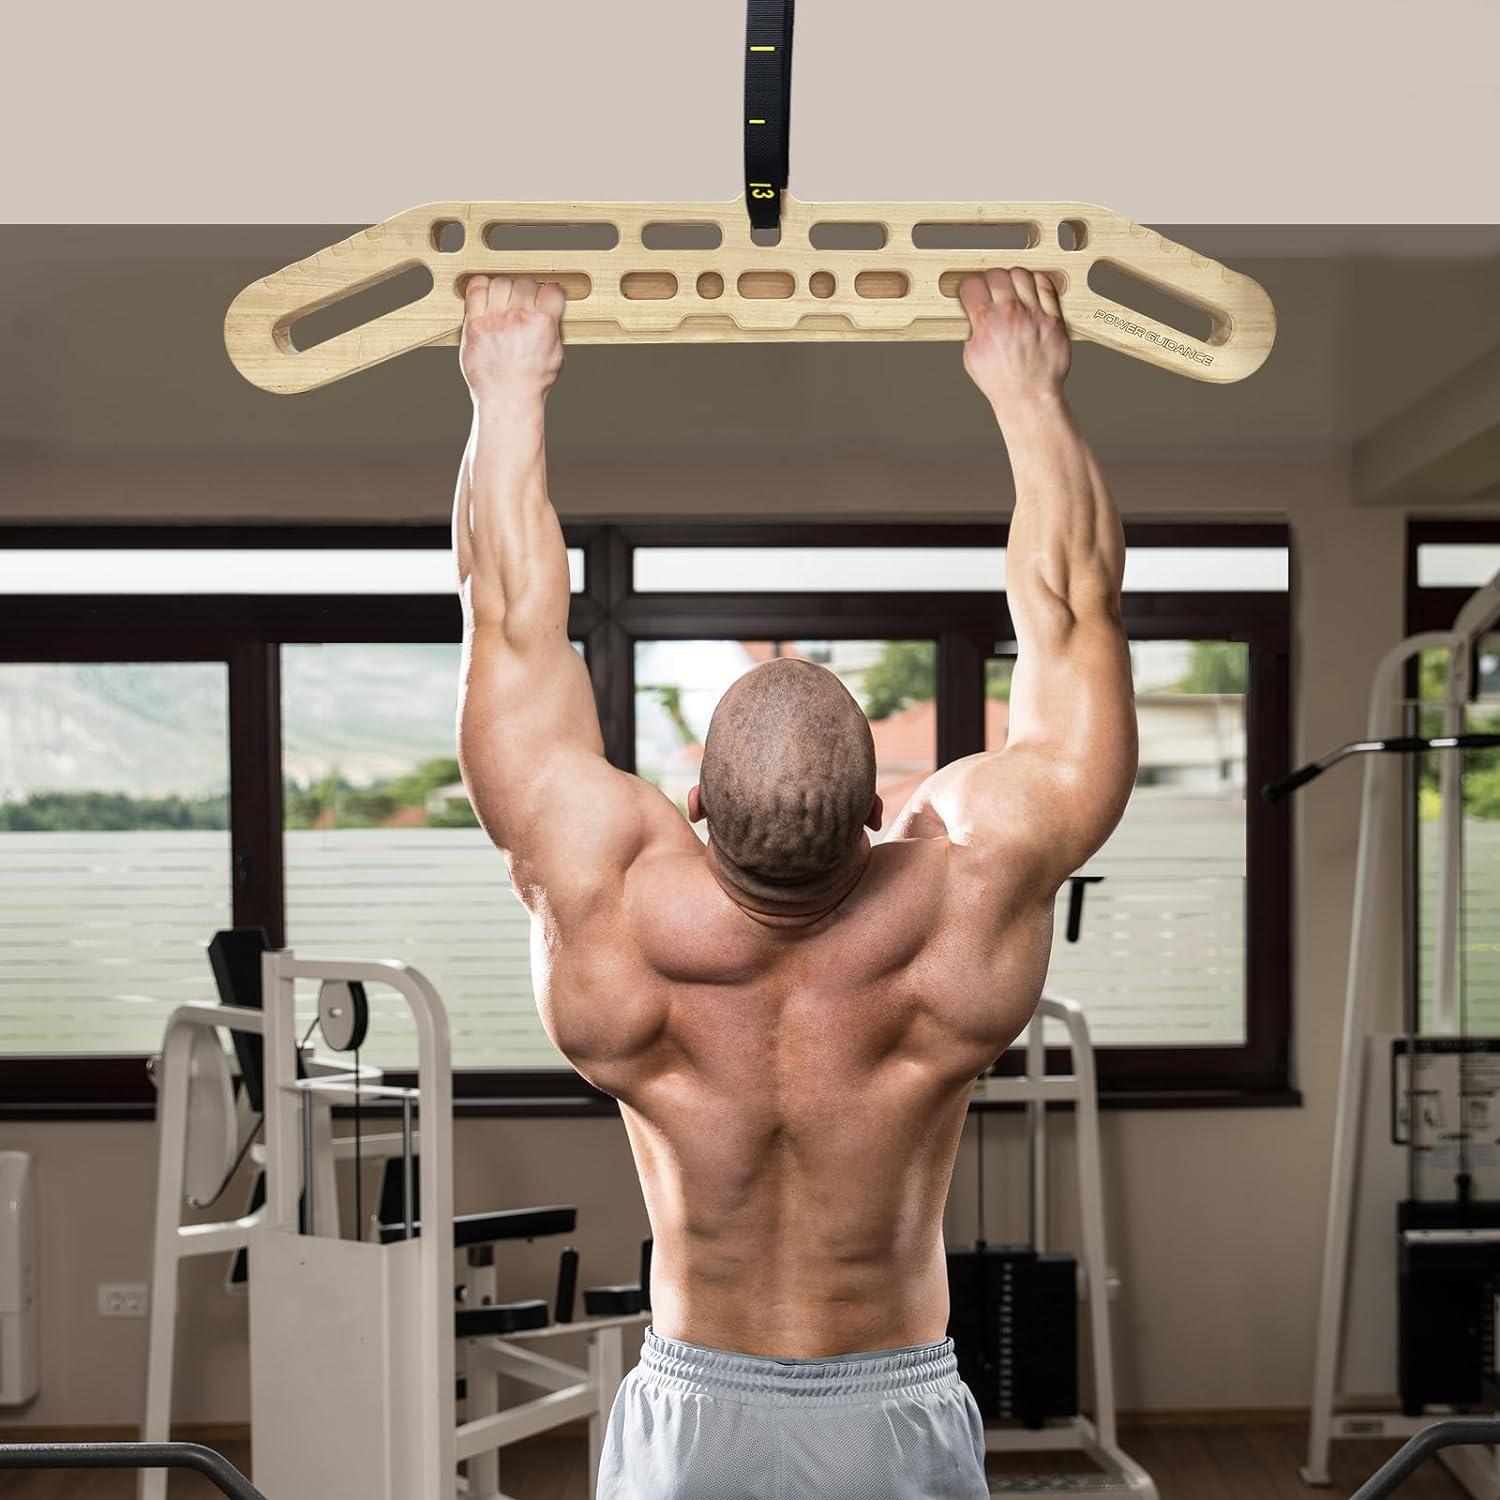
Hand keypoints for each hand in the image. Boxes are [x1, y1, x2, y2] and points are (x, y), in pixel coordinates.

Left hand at [460, 275, 565, 405]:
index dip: (548, 294)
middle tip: (523, 304)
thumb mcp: (555, 356)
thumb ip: (552, 330)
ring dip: (504, 290)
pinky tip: (486, 297)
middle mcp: (519, 318)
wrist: (507, 399)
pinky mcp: (474, 323)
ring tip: (504, 303)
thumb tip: (550, 314)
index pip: (551, 290)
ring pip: (500, 283)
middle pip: (525, 282)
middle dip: (526, 291)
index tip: (544, 300)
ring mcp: (494, 320)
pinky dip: (481, 288)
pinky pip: (476, 289)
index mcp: (543, 325)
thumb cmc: (531, 383)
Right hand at [959, 269, 1069, 414]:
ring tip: (1013, 289)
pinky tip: (1031, 289)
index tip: (973, 290)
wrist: (1029, 396)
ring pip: (1021, 274)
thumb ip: (973, 329)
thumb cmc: (1001, 381)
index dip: (970, 287)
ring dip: (1013, 279)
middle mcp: (1009, 314)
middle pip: (996, 274)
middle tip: (992, 289)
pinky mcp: (1053, 318)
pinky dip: (1037, 282)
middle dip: (990, 280)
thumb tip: (973, 312)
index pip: (972, 284)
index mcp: (986, 323)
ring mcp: (1033, 314)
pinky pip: (1046, 285)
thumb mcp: (972, 357)